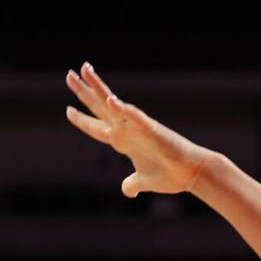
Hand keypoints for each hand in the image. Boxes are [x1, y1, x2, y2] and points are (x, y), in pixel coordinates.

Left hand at [65, 62, 213, 197]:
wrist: (191, 173)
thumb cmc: (170, 175)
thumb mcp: (144, 181)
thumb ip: (132, 184)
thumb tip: (127, 191)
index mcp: (123, 142)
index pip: (97, 128)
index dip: (82, 120)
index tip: (68, 110)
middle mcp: (127, 131)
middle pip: (99, 108)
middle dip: (83, 91)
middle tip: (69, 75)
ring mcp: (137, 129)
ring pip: (113, 104)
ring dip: (98, 87)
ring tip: (85, 69)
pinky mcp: (151, 130)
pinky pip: (135, 118)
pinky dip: (124, 109)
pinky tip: (111, 100)